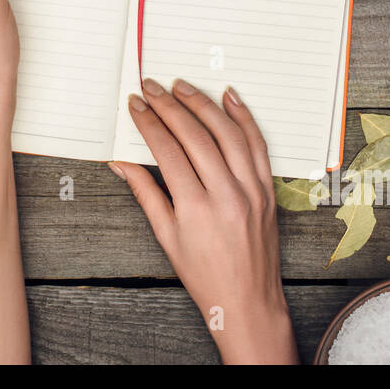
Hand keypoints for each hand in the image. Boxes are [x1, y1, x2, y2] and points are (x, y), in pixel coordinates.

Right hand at [111, 79, 297, 364]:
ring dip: (203, 104)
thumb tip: (121, 162)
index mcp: (196, 208)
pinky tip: (228, 97)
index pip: (168, 151)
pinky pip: (258, 145)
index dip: (149, 123)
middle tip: (152, 87)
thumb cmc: (204, 275)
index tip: (136, 105)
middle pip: (196, 136)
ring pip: (228, 133)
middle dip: (170, 106)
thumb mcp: (166, 237)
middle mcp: (227, 195)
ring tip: (182, 86)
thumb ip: (145, 193)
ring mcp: (252, 190)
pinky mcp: (268, 190)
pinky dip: (244, 118)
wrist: (248, 301)